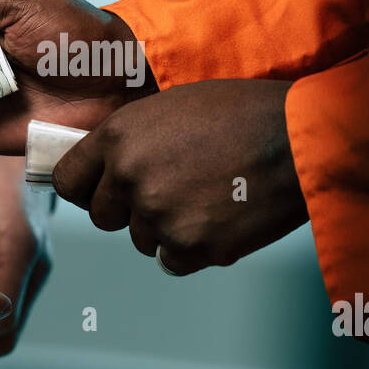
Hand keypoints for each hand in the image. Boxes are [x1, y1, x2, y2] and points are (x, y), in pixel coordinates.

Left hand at [52, 80, 307, 274]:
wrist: (300, 138)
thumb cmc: (243, 114)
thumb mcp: (171, 107)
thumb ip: (131, 139)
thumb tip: (106, 171)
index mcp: (119, 135)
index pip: (68, 181)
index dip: (88, 188)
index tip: (104, 191)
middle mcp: (130, 176)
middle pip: (103, 217)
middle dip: (130, 210)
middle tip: (171, 191)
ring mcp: (159, 216)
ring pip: (141, 240)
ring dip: (166, 228)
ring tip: (207, 196)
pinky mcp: (192, 247)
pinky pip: (172, 261)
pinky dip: (193, 249)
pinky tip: (220, 218)